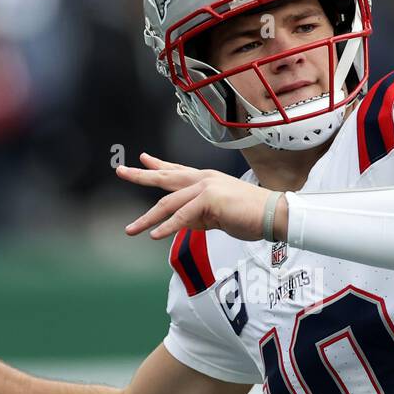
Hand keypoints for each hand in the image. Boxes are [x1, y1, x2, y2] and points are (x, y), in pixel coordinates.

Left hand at [116, 152, 282, 242]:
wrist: (273, 214)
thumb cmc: (251, 215)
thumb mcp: (219, 215)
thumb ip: (199, 217)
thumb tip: (181, 224)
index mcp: (206, 180)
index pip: (177, 170)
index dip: (158, 165)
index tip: (142, 158)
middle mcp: (203, 179)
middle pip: (166, 177)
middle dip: (141, 175)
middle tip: (120, 171)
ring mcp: (205, 187)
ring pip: (168, 203)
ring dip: (147, 218)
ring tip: (130, 229)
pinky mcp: (209, 201)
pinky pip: (182, 217)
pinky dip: (167, 227)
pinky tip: (154, 235)